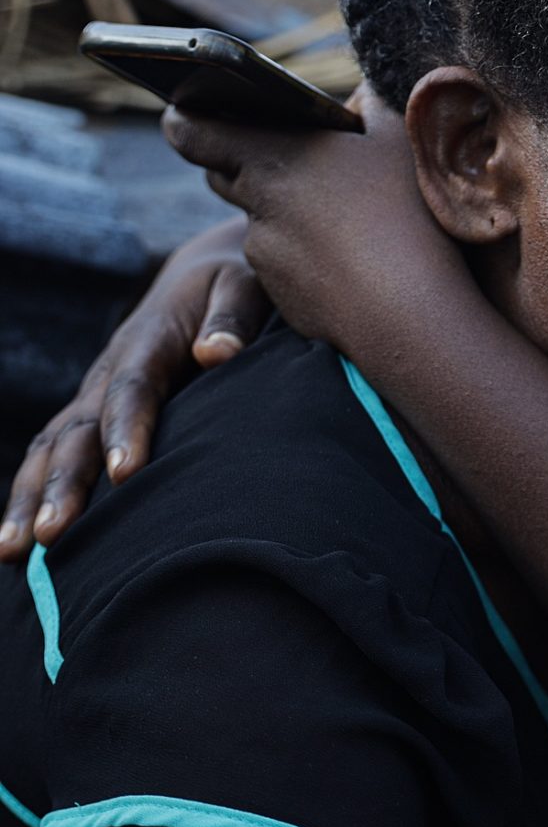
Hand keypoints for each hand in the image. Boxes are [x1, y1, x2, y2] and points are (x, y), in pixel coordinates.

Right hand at [0, 216, 267, 559]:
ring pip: (51, 447)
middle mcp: (111, 369)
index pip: (133, 387)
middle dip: (63, 484)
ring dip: (29, 498)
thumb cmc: (237, 283)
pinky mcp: (92, 412)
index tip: (127, 474)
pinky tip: (16, 542)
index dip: (126, 428)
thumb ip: (233, 317)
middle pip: (78, 430)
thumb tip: (216, 352)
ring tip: (13, 551)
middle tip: (50, 535)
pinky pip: (53, 454)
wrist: (207, 274)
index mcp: (151, 339)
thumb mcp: (246, 284)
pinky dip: (30, 493)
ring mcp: (94, 393)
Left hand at [162, 87, 466, 351]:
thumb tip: (359, 98)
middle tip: (289, 163)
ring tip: (343, 220)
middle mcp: (256, 208)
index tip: (192, 114)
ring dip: (286, 217)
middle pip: (222, 177)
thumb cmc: (404, 215)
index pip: (190, 132)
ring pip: (260, 226)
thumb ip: (369, 103)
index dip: (185, 120)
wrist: (409, 313)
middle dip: (244, 166)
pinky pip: (287, 269)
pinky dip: (309, 262)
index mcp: (270, 158)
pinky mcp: (285, 299)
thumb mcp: (397, 138)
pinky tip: (353, 263)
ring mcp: (267, 258)